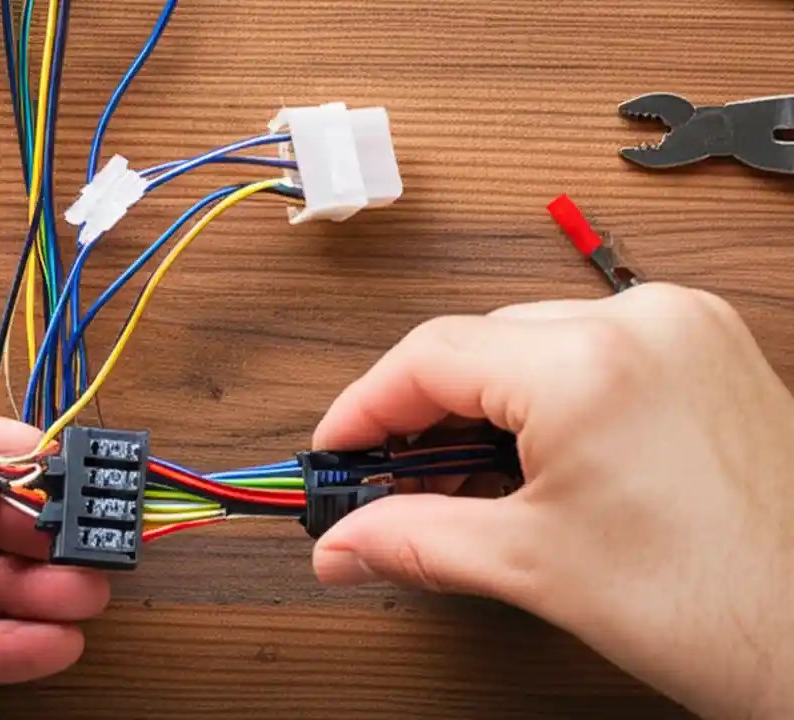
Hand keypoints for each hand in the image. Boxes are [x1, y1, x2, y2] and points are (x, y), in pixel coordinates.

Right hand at [310, 284, 793, 719]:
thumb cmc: (727, 611)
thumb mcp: (534, 568)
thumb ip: (414, 541)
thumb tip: (342, 545)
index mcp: (592, 363)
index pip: (431, 357)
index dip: (363, 409)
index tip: (334, 453)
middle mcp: (643, 322)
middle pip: (478, 344)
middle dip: (418, 415)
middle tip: (382, 482)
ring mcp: (685, 332)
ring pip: (531, 345)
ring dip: (478, 408)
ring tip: (450, 482)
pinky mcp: (709, 353)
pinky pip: (590, 355)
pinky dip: (540, 401)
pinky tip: (520, 460)